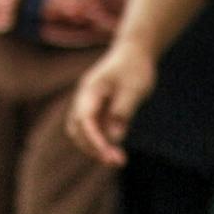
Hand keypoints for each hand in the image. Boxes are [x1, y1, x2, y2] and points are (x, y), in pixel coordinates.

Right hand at [69, 38, 157, 164]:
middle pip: (78, 129)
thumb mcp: (134, 88)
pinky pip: (93, 130)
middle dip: (93, 148)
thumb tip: (114, 137)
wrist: (134, 51)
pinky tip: (116, 152)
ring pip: (82, 132)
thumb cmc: (135, 67)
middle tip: (117, 162)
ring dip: (95, 148)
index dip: (94, 140)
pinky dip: (101, 142)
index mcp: (91, 90)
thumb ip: (123, 111)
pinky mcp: (97, 110)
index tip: (108, 154)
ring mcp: (89, 104)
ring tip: (117, 160)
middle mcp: (84, 98)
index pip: (85, 120)